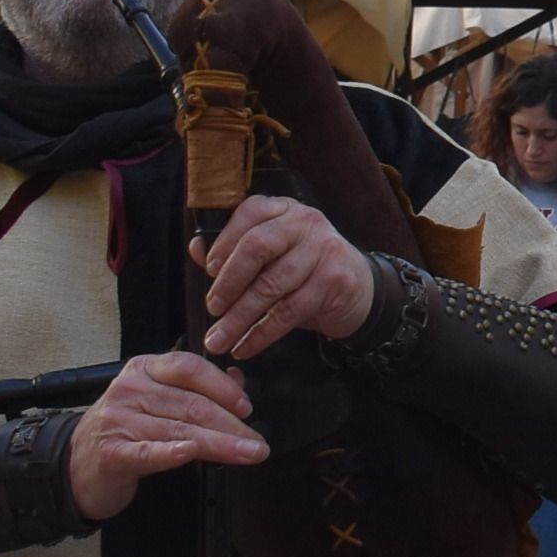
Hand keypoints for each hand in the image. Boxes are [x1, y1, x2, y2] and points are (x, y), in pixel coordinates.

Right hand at [64, 353, 264, 521]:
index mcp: (144, 369)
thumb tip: (238, 380)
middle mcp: (130, 389)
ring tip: (247, 454)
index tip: (247, 408)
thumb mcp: (157, 400)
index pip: (189, 368)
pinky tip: (189, 453)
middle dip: (231, 425)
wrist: (76, 465)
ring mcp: (118, 420)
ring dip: (219, 444)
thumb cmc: (126, 430)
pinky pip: (146, 451)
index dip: (223, 387)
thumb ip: (194, 389)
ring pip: (178, 429)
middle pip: (191, 404)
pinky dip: (169, 453)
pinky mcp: (111, 452)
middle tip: (258, 444)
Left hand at [199, 194, 376, 360]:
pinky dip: (262, 334)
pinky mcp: (335, 280)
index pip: (249, 213)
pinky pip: (290, 311)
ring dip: (240, 318)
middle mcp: (306, 222)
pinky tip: (245, 347)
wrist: (360, 290)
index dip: (224, 242)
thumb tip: (196, 248)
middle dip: (229, 282)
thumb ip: (234, 252)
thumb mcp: (271, 257)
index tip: (208, 272)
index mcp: (285, 210)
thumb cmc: (305, 271)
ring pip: (272, 285)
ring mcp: (324, 249)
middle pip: (258, 246)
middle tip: (212, 308)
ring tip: (219, 340)